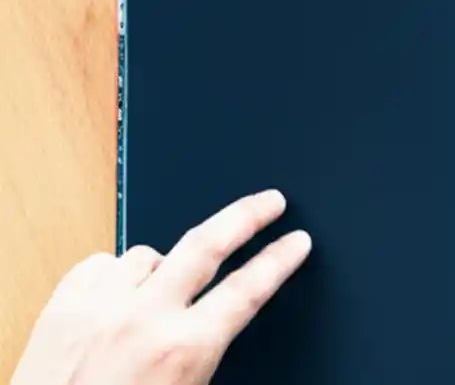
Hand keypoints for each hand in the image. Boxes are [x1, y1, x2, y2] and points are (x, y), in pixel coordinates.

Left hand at [11, 190, 310, 384]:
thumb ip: (203, 347)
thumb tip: (221, 313)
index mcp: (184, 349)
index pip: (247, 290)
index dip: (278, 261)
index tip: (295, 241)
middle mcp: (145, 319)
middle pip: (208, 244)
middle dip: (246, 215)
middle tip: (269, 201)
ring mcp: (101, 305)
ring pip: (149, 254)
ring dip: (160, 268)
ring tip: (152, 298)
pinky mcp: (64, 302)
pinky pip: (102, 264)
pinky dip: (113, 276)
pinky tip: (114, 298)